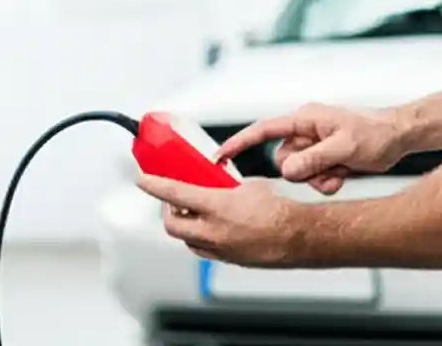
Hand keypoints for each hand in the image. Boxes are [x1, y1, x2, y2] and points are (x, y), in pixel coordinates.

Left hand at [136, 175, 303, 267]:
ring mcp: (219, 249)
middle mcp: (214, 231)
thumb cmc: (280, 210)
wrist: (299, 236)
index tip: (142, 179)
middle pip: (171, 223)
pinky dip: (199, 237)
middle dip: (166, 210)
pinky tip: (209, 228)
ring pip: (186, 239)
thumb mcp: (247, 185)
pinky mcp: (228, 260)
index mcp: (217, 206)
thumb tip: (217, 181)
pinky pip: (203, 249)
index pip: (174, 193)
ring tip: (191, 212)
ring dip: (183, 225)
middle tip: (171, 199)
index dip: (153, 185)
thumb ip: (225, 185)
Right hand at [214, 103, 406, 195]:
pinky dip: (326, 182)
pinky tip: (344, 175)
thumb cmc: (375, 133)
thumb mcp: (344, 147)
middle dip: (302, 172)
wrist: (399, 137)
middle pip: (282, 160)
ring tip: (341, 172)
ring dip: (317, 179)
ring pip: (297, 173)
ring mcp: (314, 145)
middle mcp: (305, 131)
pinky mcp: (323, 158)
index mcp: (304, 120)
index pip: (262, 130)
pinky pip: (312, 177)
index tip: (219, 157)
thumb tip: (286, 172)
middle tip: (329, 171)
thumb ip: (312, 159)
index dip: (239, 143)